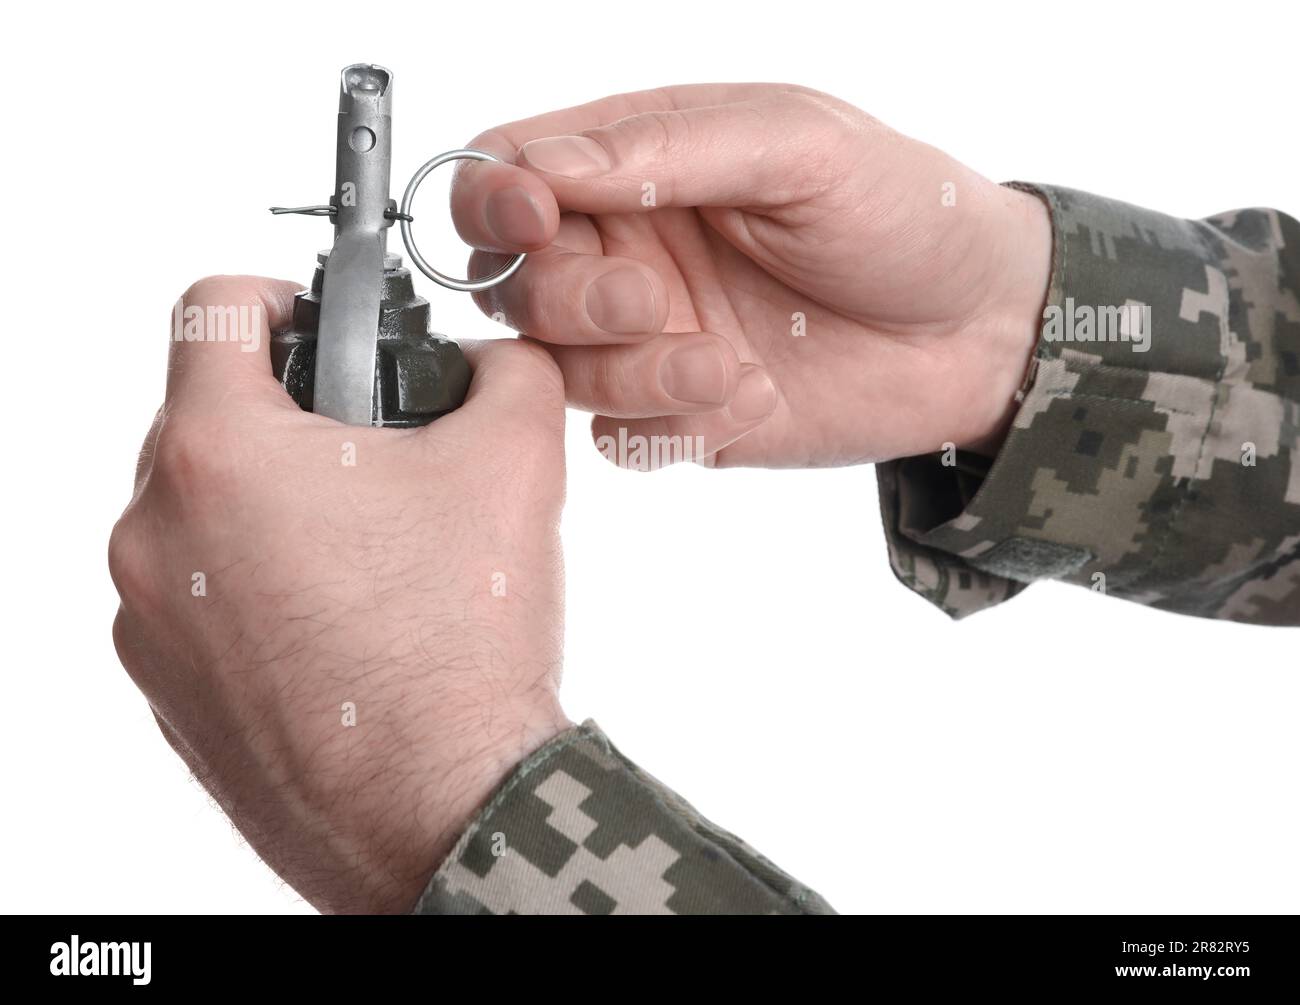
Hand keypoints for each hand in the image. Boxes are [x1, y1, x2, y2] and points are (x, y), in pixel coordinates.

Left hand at [109, 277, 568, 912]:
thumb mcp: (516, 461)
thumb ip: (506, 371)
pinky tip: (338, 626)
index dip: (279, 298)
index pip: (212, 309)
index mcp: (217, 455)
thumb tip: (493, 362)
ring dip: (271, 510)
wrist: (441, 808)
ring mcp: (149, 621)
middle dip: (291, 421)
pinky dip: (256, 590)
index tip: (322, 330)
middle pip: (206, 420)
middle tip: (375, 461)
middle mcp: (153, 533)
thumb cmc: (460, 644)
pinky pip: (198, 599)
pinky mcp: (164, 689)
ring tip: (366, 556)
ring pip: (199, 515)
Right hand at [450, 84, 1050, 466]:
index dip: (493, 198)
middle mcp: (630, 249)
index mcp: (641, 162)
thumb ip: (667, 147)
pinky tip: (750, 398)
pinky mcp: (681, 414)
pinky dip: (667, 426)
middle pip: (513, 283)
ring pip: (558, 371)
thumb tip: (541, 164)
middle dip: (566, 300)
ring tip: (723, 365)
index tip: (535, 218)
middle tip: (648, 302)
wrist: (982, 331)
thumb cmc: (905, 213)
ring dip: (626, 374)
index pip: (508, 171)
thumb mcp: (799, 144)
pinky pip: (619, 436)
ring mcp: (651, 339)